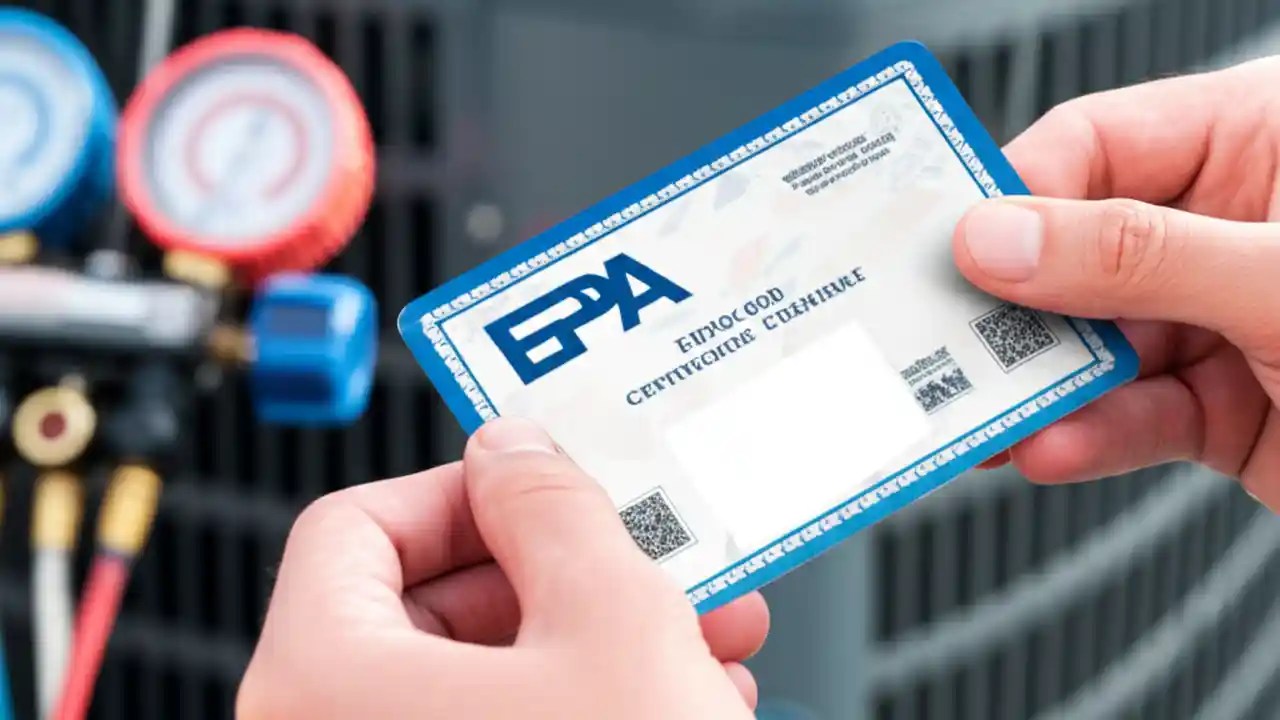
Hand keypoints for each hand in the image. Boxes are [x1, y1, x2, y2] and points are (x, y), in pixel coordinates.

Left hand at [237, 417, 767, 718]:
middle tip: (643, 552)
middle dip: (562, 570)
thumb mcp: (612, 621)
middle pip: (429, 605)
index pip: (354, 526)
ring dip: (596, 636)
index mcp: (324, 681)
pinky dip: (586, 705)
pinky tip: (685, 699)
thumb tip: (515, 451)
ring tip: (700, 627)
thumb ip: (554, 510)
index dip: (461, 488)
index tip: (542, 483)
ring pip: (484, 679)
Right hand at [952, 57, 1279, 506]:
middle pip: (1076, 253)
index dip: (1012, 195)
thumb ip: (1137, 254)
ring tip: (992, 411)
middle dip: (1014, 307)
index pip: (1093, 148)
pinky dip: (1090, 437)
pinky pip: (1134, 416)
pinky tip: (1055, 444)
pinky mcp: (1223, 407)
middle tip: (942, 339)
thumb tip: (1002, 236)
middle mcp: (1228, 227)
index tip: (946, 244)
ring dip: (1042, 386)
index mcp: (1255, 143)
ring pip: (1095, 346)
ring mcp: (1221, 321)